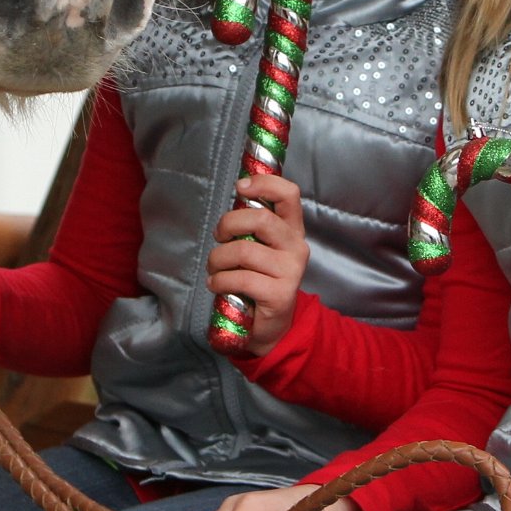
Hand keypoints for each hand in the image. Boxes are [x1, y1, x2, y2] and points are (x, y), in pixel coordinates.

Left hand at [204, 174, 309, 352]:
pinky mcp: (280, 294)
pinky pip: (240, 278)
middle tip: (219, 237)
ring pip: (244, 251)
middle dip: (228, 224)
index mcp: (292, 230)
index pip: (289, 194)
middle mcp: (296, 247)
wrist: (272, 326)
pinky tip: (217, 285)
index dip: (264, 184)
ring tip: (214, 269)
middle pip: (260, 219)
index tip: (241, 187)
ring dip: (217, 259)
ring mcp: (290, 271)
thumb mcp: (260, 247)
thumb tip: (237, 194)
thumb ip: (252, 225)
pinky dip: (220, 281)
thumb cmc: (260, 280)